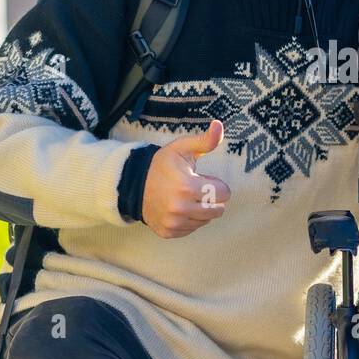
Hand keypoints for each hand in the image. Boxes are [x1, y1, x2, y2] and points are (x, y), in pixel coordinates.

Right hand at [140, 119, 230, 237]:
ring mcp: (174, 223)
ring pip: (206, 221)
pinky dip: (190, 220)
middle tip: (196, 189)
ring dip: (201, 210)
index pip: (224, 194)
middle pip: (218, 210)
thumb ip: (205, 140)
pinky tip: (179, 208)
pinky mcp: (169, 232)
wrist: (134, 184)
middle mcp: (181, 208)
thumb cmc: (163, 165)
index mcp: (187, 187)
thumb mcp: (182, 148)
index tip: (203, 179)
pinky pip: (192, 229)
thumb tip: (219, 125)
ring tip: (186, 197)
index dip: (216, 184)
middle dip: (212, 198)